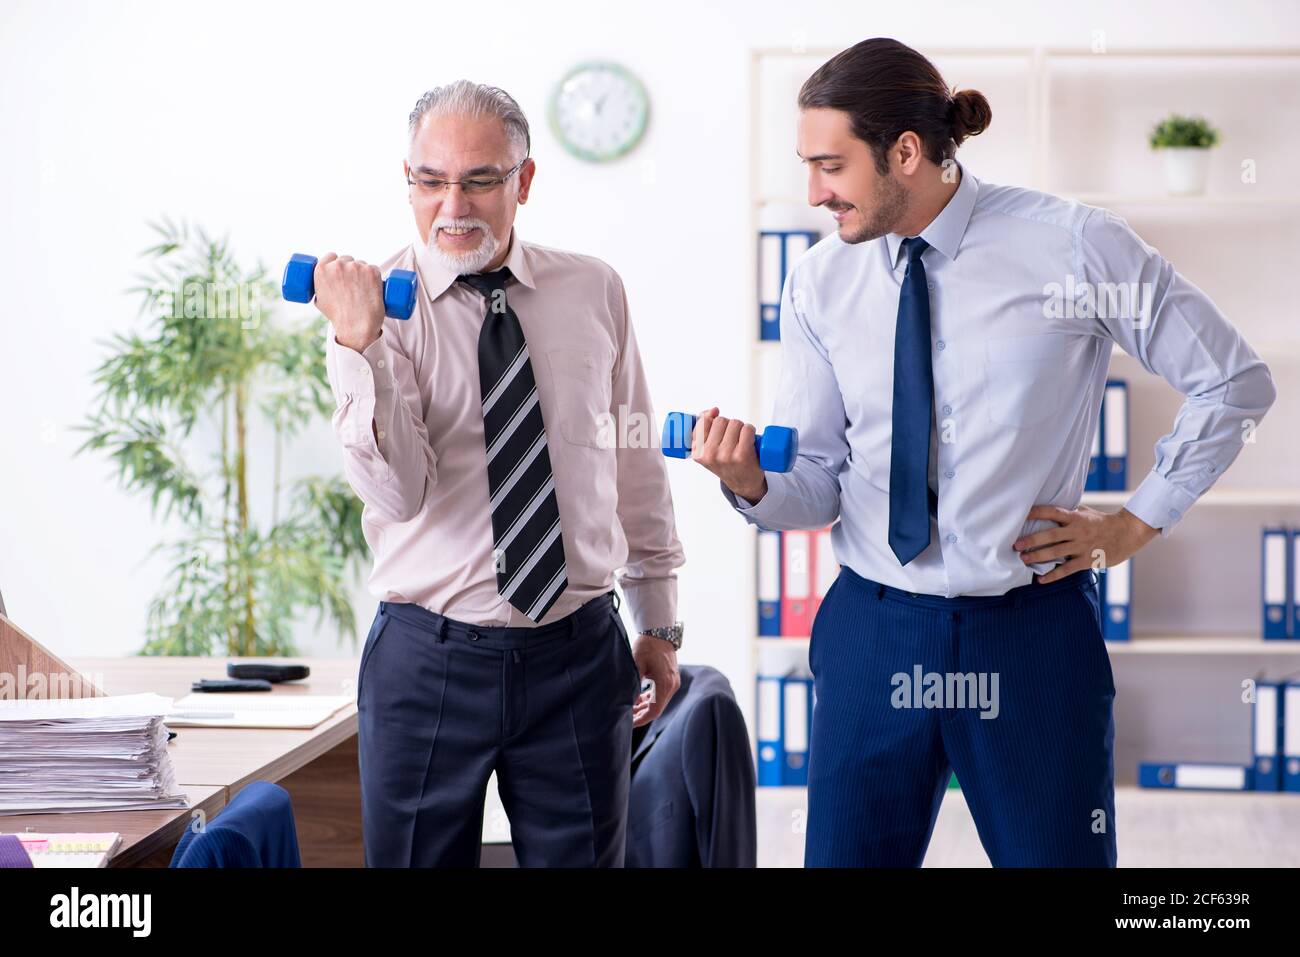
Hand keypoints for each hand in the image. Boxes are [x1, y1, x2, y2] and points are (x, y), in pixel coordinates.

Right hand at [314, 252, 384, 352]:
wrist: (356, 325)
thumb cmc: (338, 316)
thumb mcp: (320, 301)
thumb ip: (320, 288)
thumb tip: (323, 284)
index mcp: (322, 269)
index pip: (330, 256)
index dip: (336, 261)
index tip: (340, 269)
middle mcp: (338, 265)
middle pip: (346, 259)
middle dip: (349, 268)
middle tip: (353, 283)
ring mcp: (356, 267)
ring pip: (361, 264)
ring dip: (362, 272)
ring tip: (363, 289)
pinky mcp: (372, 271)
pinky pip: (373, 268)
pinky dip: (374, 276)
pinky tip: (373, 286)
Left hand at [630, 633, 679, 727]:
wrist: (659, 632)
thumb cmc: (647, 646)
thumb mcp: (636, 665)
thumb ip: (633, 684)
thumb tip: (627, 702)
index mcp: (664, 684)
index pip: (654, 710)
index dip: (642, 719)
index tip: (630, 723)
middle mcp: (672, 685)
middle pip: (657, 708)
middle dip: (642, 715)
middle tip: (627, 718)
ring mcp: (673, 682)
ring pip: (659, 702)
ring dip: (646, 707)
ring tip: (630, 710)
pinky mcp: (671, 679)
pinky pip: (661, 694)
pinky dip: (650, 699)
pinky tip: (638, 700)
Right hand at [690, 406, 766, 503]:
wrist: (743, 483)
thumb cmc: (726, 462)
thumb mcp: (708, 448)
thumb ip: (704, 426)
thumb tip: (713, 410)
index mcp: (697, 452)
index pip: (702, 422)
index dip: (712, 419)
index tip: (717, 428)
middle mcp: (709, 454)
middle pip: (720, 420)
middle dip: (728, 425)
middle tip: (731, 439)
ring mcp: (725, 455)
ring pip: (734, 423)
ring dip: (740, 428)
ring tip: (740, 441)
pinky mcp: (742, 455)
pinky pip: (747, 429)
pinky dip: (750, 431)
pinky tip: (749, 441)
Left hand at [1013, 505, 1159, 583]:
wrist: (1128, 533)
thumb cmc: (1103, 522)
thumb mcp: (1086, 512)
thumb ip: (1069, 511)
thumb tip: (1051, 505)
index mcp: (1075, 517)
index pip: (1053, 512)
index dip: (1037, 512)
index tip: (1021, 514)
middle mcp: (1077, 531)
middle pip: (1050, 535)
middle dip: (1032, 540)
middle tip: (1016, 545)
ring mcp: (1082, 546)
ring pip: (1056, 552)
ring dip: (1038, 557)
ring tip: (1023, 560)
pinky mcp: (1087, 560)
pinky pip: (1067, 569)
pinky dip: (1053, 576)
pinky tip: (1041, 580)